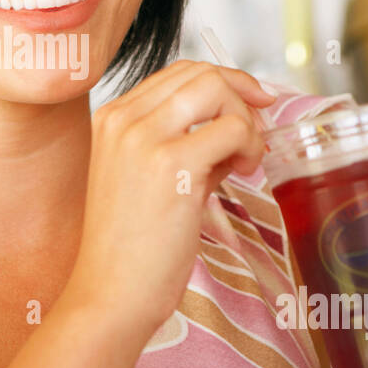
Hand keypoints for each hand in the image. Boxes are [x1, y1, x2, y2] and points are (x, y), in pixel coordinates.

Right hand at [61, 60, 271, 342]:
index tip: (249, 106)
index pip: (177, 73)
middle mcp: (123, 118)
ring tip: (246, 158)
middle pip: (199, 73)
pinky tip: (243, 172)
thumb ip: (186, 145)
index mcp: (112, 117)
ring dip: (245, 120)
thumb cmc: (132, 247)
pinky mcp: (172, 164)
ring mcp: (144, 138)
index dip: (222, 83)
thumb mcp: (150, 178)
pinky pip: (231, 130)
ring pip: (216, 90)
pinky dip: (248, 145)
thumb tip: (236, 126)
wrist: (110, 294)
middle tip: (257, 130)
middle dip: (241, 93)